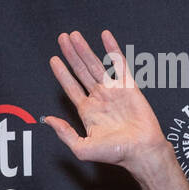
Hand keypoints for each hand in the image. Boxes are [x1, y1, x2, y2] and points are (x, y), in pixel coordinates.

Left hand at [43, 29, 188, 189]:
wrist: (140, 150)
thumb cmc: (114, 153)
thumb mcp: (82, 148)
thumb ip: (64, 133)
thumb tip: (48, 120)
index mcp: (87, 111)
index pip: (71, 88)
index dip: (62, 74)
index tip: (53, 60)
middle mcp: (99, 98)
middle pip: (81, 71)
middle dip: (71, 55)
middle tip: (62, 38)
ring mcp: (113, 90)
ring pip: (96, 64)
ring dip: (85, 49)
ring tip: (74, 35)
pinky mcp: (128, 85)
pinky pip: (120, 62)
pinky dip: (112, 48)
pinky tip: (104, 36)